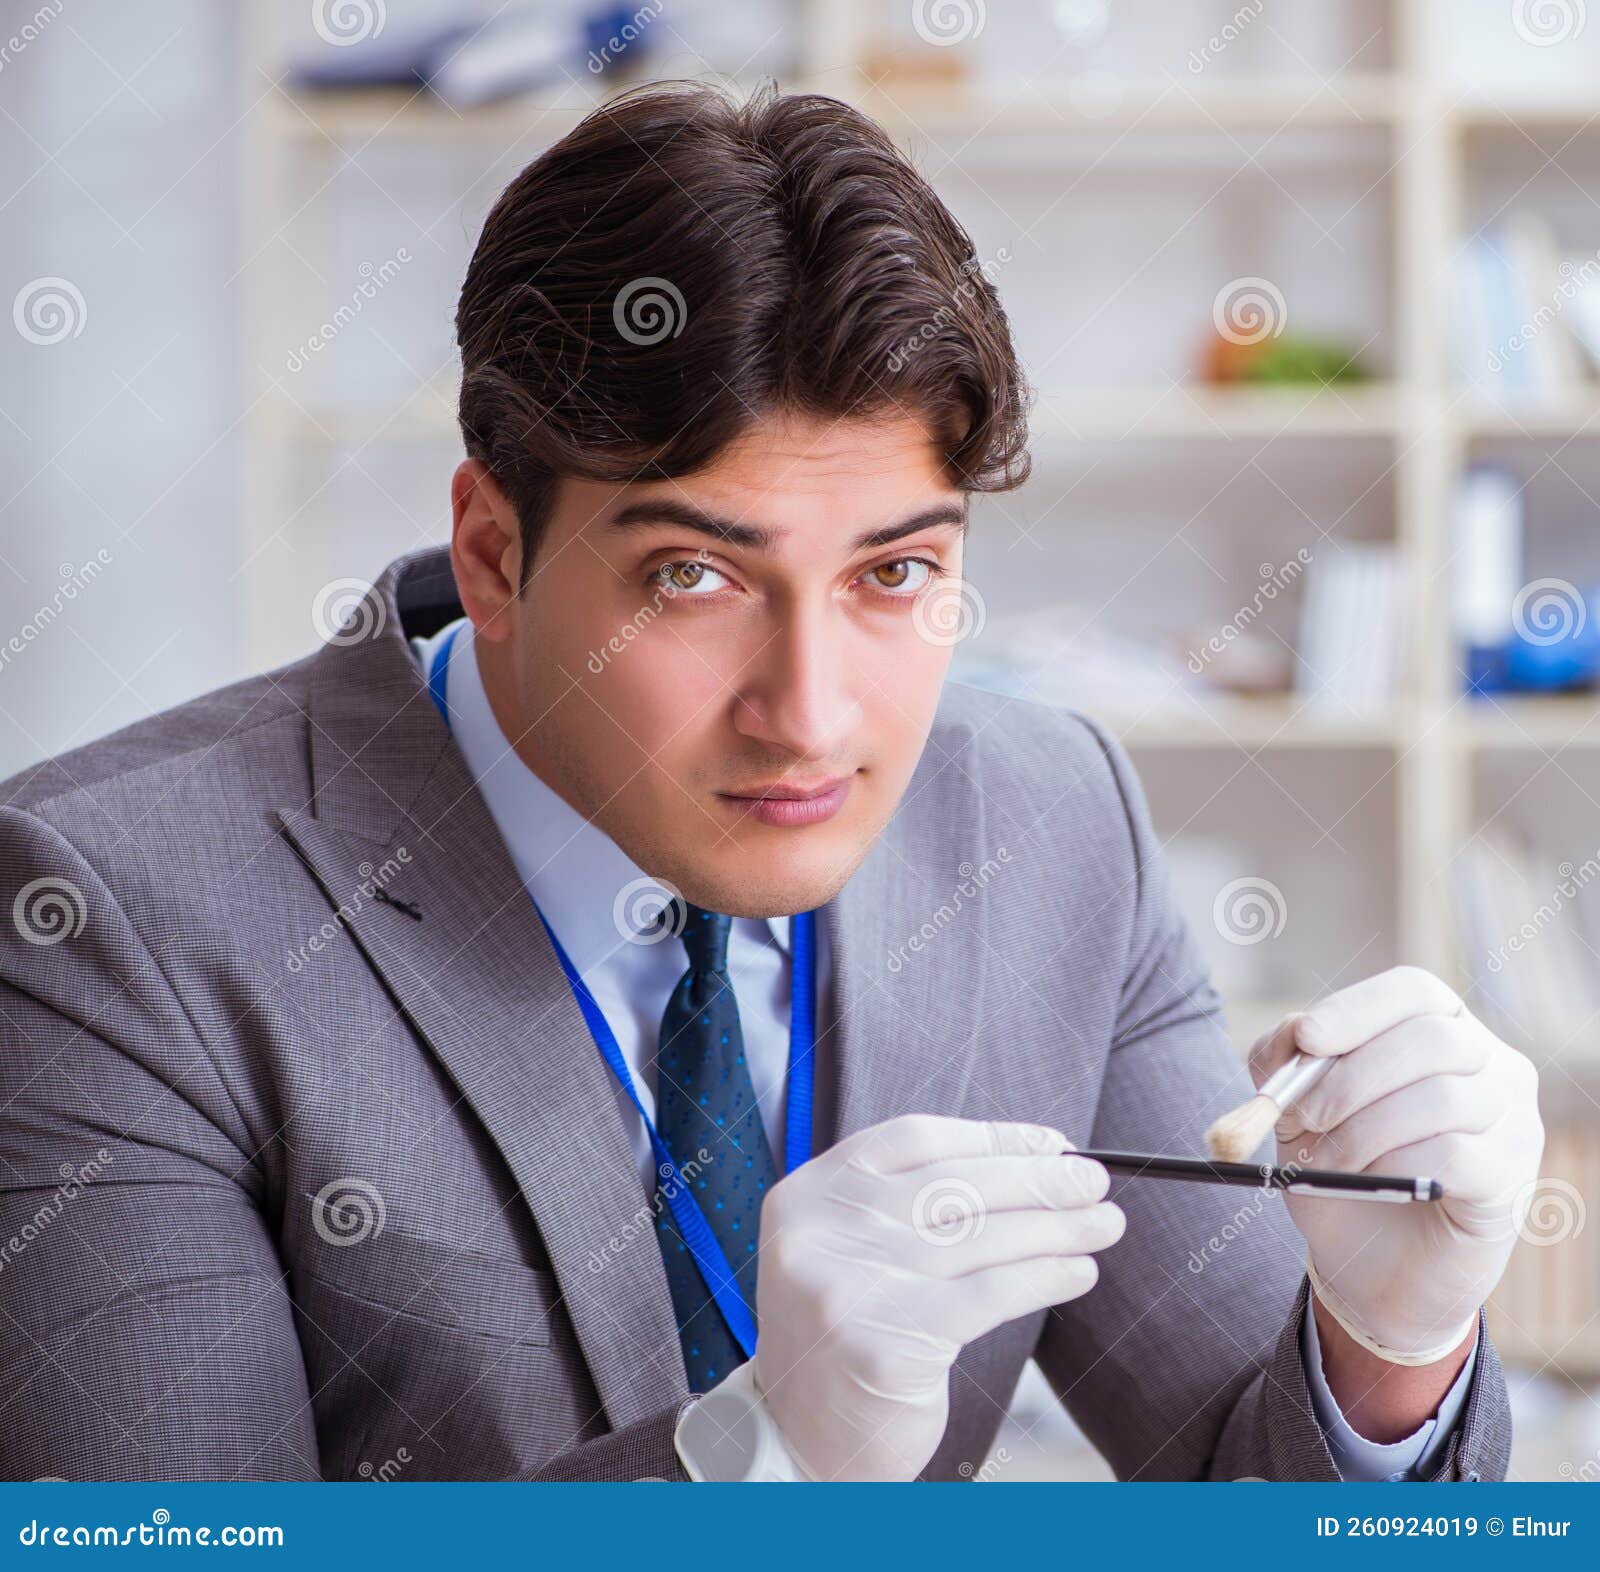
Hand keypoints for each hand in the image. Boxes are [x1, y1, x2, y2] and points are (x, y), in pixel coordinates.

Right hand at [748, 1113, 1123, 1480]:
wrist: (801, 1444)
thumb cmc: (849, 1338)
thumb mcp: (855, 1252)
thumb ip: (912, 1206)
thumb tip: (1029, 1166)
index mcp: (809, 1194)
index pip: (915, 1139)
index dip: (992, 1138)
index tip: (1051, 1144)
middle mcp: (822, 1230)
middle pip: (955, 1184)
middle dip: (1038, 1180)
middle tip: (1094, 1182)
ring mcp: (850, 1284)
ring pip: (980, 1237)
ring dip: (1057, 1227)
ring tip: (1103, 1224)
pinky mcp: (889, 1341)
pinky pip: (991, 1292)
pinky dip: (1045, 1276)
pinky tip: (1079, 1272)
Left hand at [1251, 966, 1543, 1363]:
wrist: (1371, 1268)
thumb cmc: (1341, 1170)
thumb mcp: (1297, 1110)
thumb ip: (1286, 1062)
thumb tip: (1292, 1033)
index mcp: (1441, 1029)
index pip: (1414, 991)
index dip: (1359, 1009)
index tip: (1309, 1039)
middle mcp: (1492, 1065)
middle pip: (1432, 1038)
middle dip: (1352, 1078)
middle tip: (1304, 1117)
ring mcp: (1512, 1121)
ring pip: (1443, 1097)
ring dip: (1365, 1130)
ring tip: (1326, 1162)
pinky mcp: (1512, 1180)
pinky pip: (1454, 1154)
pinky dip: (1395, 1165)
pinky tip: (1370, 1182)